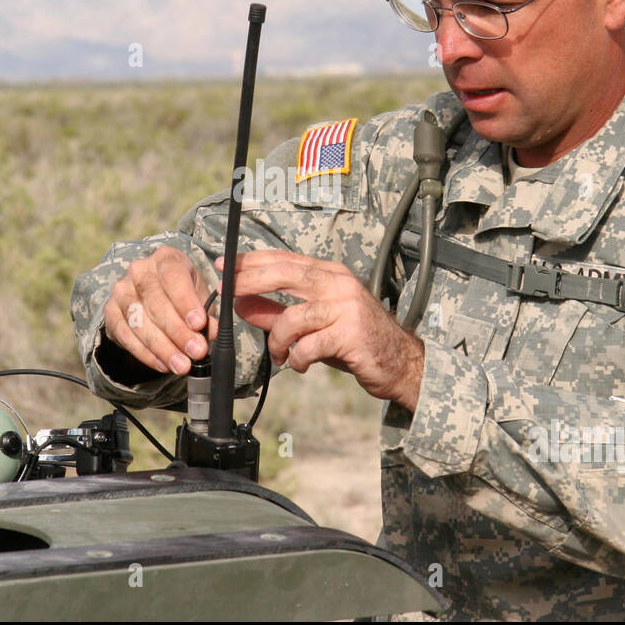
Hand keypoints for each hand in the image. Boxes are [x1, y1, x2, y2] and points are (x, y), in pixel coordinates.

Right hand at [104, 245, 214, 374]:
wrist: (152, 294)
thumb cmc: (182, 293)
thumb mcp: (199, 296)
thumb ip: (207, 313)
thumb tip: (212, 332)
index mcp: (166, 259)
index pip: (173, 276)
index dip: (186, 301)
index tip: (199, 324)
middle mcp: (140, 270)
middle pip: (156, 301)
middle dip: (178, 331)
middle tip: (196, 351)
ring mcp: (122, 290)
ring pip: (139, 321)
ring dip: (163, 347)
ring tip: (182, 364)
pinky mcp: (111, 312)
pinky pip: (126, 335)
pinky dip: (146, 353)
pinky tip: (163, 364)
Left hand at [216, 250, 424, 409]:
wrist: (400, 362)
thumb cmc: (354, 340)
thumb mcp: (313, 323)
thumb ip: (277, 312)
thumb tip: (241, 304)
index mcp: (330, 274)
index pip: (284, 259)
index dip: (251, 260)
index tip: (225, 264)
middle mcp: (338, 284)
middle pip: (285, 274)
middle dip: (250, 280)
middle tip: (226, 291)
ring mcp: (346, 307)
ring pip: (293, 317)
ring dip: (276, 340)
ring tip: (279, 354)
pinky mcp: (350, 333)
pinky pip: (308, 346)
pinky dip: (297, 358)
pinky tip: (300, 364)